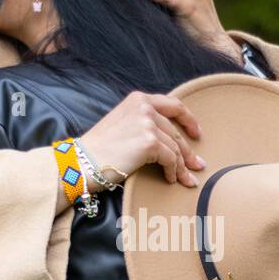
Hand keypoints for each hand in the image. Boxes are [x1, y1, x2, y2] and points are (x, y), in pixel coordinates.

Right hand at [78, 91, 205, 190]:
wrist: (81, 162)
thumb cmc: (97, 149)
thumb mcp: (121, 123)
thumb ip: (141, 122)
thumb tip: (166, 138)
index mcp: (138, 99)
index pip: (173, 105)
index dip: (188, 120)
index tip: (196, 133)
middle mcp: (144, 107)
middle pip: (176, 131)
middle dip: (189, 151)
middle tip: (197, 165)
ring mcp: (148, 124)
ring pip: (175, 147)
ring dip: (182, 166)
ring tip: (188, 180)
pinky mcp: (150, 143)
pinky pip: (170, 159)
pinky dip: (173, 172)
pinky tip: (170, 180)